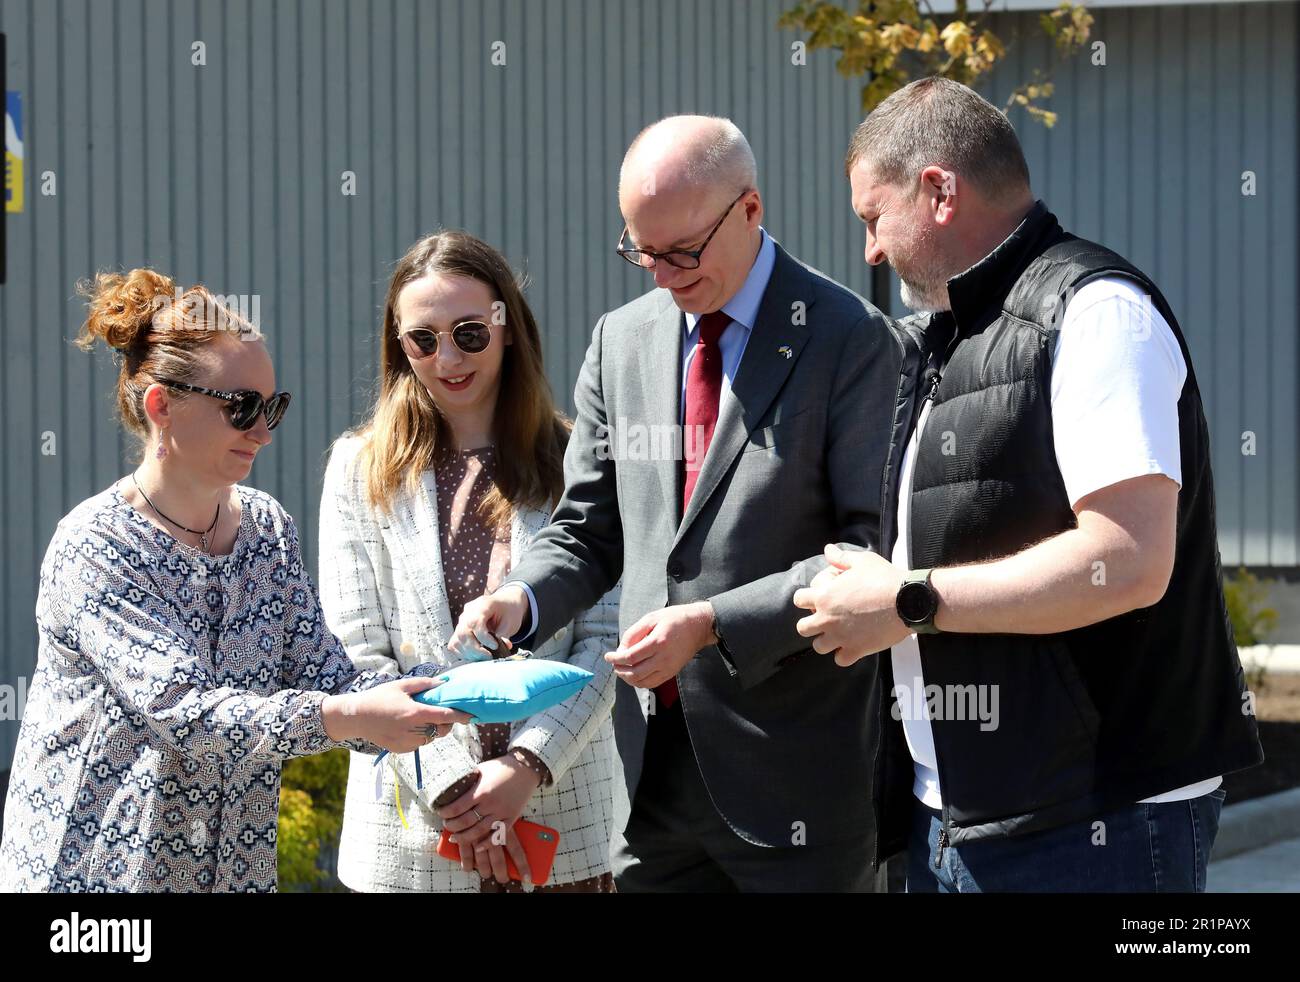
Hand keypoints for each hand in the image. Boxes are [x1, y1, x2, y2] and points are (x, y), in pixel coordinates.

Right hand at [322, 677, 471, 751]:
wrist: (356, 717)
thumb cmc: (379, 697)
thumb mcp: (401, 686)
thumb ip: (424, 684)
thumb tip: (443, 682)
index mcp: (415, 713)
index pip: (445, 716)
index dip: (461, 716)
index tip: (473, 716)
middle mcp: (414, 731)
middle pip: (441, 730)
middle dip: (446, 723)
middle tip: (441, 712)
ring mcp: (407, 743)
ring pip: (431, 738)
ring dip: (432, 729)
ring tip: (420, 717)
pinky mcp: (401, 750)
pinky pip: (419, 744)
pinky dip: (420, 736)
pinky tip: (408, 726)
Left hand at [437, 756, 540, 882]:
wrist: (526, 768)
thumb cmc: (500, 767)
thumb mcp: (481, 769)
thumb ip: (468, 780)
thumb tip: (449, 786)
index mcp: (481, 791)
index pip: (457, 808)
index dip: (445, 813)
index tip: (440, 813)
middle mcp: (490, 804)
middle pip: (465, 822)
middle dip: (452, 826)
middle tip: (446, 825)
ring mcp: (502, 812)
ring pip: (479, 832)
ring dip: (464, 837)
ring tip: (455, 838)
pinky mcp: (512, 818)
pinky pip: (498, 835)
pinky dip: (486, 844)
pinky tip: (477, 847)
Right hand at [450, 585, 528, 660]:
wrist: (506, 604)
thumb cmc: (509, 612)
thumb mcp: (511, 622)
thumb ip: (503, 636)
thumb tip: (497, 652)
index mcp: (483, 604)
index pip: (474, 622)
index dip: (483, 638)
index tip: (495, 646)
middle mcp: (468, 611)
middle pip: (462, 633)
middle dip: (475, 649)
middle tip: (488, 656)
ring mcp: (462, 620)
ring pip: (457, 640)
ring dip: (470, 653)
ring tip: (484, 657)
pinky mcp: (459, 629)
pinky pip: (455, 644)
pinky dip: (464, 653)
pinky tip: (476, 655)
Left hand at [604, 601, 715, 688]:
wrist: (698, 626)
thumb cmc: (674, 619)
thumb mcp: (651, 618)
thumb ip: (634, 633)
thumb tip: (621, 649)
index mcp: (658, 642)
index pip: (631, 657)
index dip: (616, 659)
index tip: (608, 656)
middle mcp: (663, 658)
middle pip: (634, 673)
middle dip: (619, 670)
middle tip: (614, 664)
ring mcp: (669, 668)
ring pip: (642, 682)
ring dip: (628, 678)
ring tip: (622, 669)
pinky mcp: (672, 673)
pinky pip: (652, 684)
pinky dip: (639, 682)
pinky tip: (634, 674)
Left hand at [793, 544, 910, 665]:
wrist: (908, 601)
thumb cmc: (884, 579)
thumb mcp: (862, 561)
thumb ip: (841, 558)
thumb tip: (828, 550)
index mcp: (824, 596)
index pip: (798, 600)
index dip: (806, 598)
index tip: (816, 599)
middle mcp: (827, 619)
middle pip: (803, 628)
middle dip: (811, 624)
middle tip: (824, 619)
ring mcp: (840, 637)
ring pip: (819, 647)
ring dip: (826, 641)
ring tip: (838, 635)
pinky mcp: (856, 650)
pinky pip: (840, 660)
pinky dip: (844, 655)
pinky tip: (852, 646)